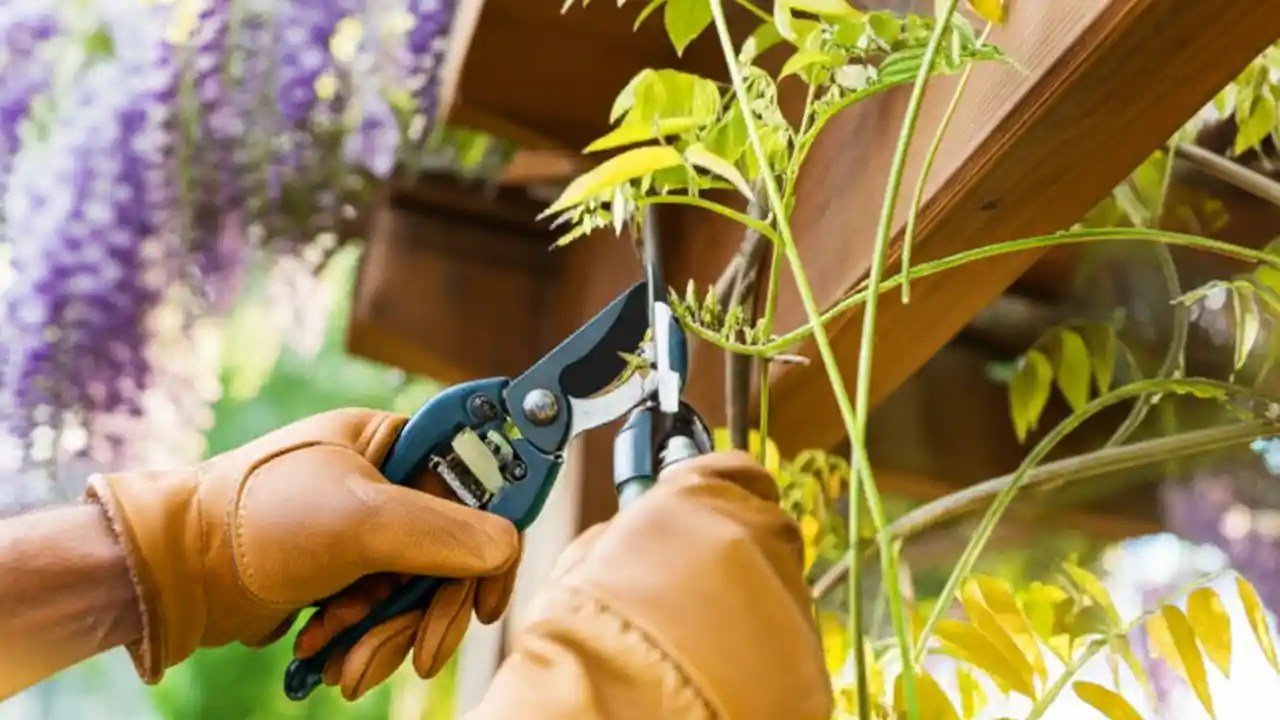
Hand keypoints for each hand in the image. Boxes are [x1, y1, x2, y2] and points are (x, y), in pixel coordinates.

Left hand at [85, 408, 520, 697]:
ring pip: (416, 589)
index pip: (479, 483)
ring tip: (348, 665)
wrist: (172, 573)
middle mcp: (386, 479)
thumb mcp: (358, 521)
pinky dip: (363, 638)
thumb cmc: (253, 523)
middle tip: (417, 657)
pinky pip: (382, 608)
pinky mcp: (345, 568)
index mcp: (395, 441)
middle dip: (425, 612)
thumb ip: (441, 532)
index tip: (485, 602)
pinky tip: (328, 655)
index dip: (492, 542)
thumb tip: (507, 547)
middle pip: (452, 551)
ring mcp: (366, 526)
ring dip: (387, 634)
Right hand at [470, 451, 831, 719]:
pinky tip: (725, 675)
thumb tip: (631, 541)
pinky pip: (791, 641)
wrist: (627, 712)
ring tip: (706, 644)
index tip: (708, 509)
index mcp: (698, 499)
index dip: (721, 491)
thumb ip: (626, 537)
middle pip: (765, 527)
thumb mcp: (586, 564)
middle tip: (698, 589)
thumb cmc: (589, 638)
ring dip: (754, 603)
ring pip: (781, 586)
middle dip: (739, 550)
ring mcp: (790, 593)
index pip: (735, 470)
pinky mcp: (810, 655)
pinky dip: (768, 653)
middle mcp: (756, 534)